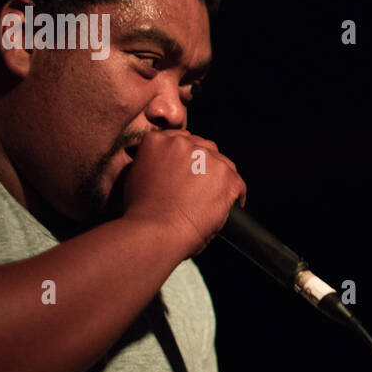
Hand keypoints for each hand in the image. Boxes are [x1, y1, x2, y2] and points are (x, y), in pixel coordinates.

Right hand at [121, 129, 246, 256]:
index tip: (187, 171)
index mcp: (158, 140)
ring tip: (212, 200)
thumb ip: (150, 162)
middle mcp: (183, 144)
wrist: (156, 231)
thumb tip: (161, 164)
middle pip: (203, 148)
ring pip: (222, 163)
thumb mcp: (134, 176)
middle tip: (199, 188)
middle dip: (203, 166)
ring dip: (219, 179)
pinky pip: (238, 183)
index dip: (186, 158)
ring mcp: (208, 158)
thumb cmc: (141, 212)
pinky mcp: (227, 176)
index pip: (181, 140)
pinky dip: (235, 196)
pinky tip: (228, 207)